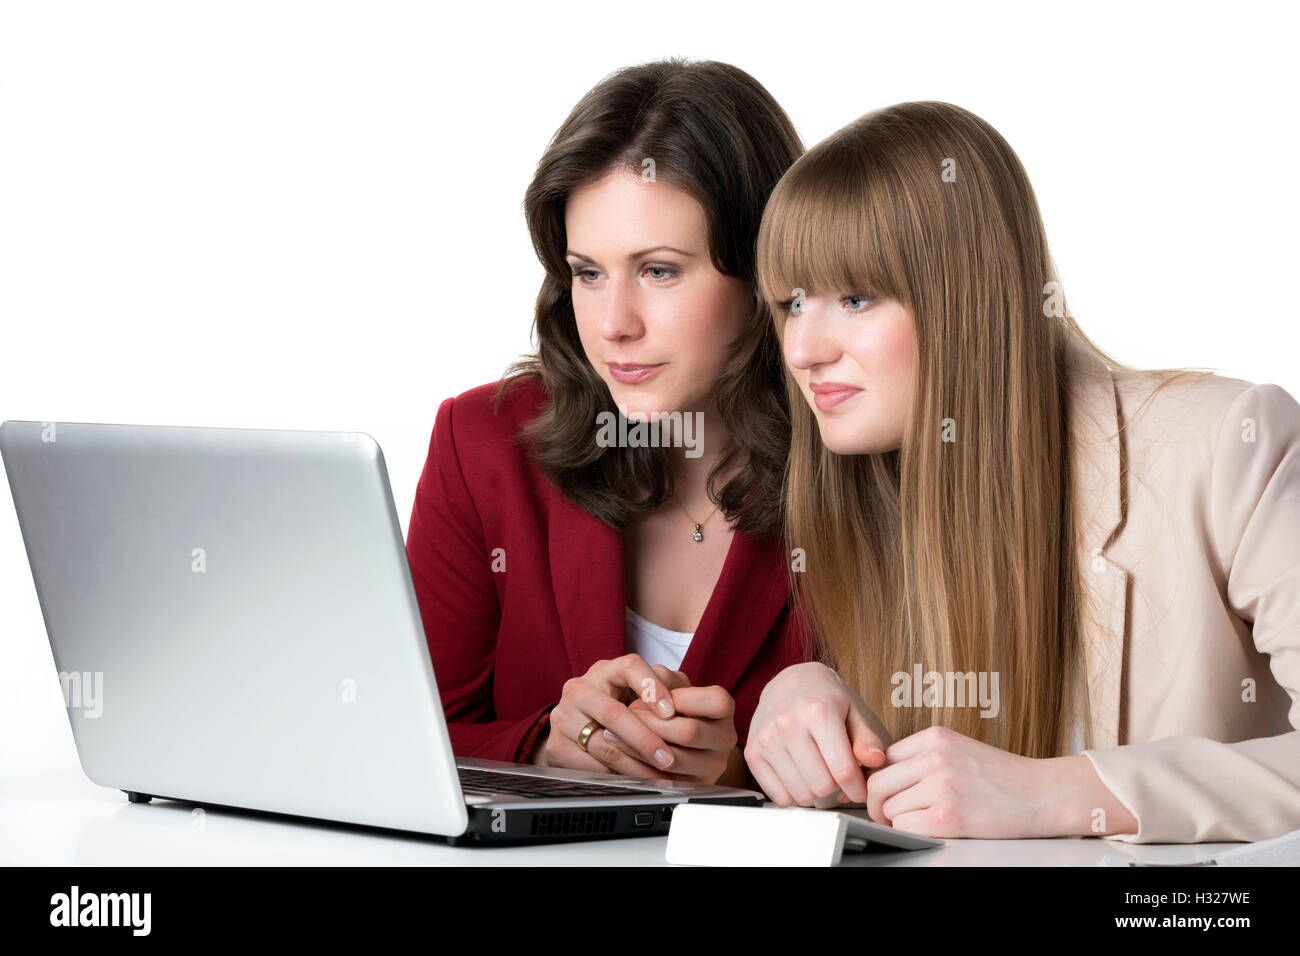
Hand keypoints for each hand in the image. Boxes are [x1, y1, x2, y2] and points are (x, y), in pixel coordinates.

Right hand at [530, 655, 681, 776]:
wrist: (579, 730)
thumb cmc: (622, 707)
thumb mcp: (642, 694)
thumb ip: (667, 690)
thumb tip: (685, 702)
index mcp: (604, 671)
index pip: (628, 666)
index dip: (651, 687)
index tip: (671, 712)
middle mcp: (579, 689)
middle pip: (613, 712)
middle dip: (644, 739)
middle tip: (668, 758)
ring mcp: (563, 717)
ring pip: (602, 744)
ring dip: (634, 765)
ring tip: (658, 776)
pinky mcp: (556, 746)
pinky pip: (589, 765)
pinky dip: (616, 777)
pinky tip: (636, 782)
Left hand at [608, 674, 737, 784]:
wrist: (680, 736)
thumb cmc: (673, 704)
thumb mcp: (671, 683)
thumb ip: (662, 677)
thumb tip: (648, 686)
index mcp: (723, 707)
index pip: (711, 701)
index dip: (675, 698)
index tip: (646, 696)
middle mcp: (725, 737)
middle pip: (689, 732)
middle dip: (651, 723)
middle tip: (625, 716)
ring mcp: (713, 764)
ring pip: (674, 760)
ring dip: (638, 747)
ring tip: (615, 734)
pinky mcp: (695, 785)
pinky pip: (664, 780)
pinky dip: (638, 767)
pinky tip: (622, 755)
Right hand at [744, 661, 892, 805]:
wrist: (788, 682)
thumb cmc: (824, 698)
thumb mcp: (852, 711)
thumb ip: (866, 738)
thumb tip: (875, 760)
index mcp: (818, 711)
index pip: (843, 770)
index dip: (857, 788)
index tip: (859, 789)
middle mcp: (788, 724)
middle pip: (822, 786)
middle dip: (836, 788)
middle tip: (836, 774)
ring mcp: (767, 739)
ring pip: (801, 794)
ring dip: (814, 791)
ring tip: (818, 773)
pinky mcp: (752, 752)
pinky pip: (778, 795)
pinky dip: (793, 794)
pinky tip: (799, 776)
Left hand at [865, 725, 1138, 837]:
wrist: (1043, 794)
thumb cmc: (1003, 776)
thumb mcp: (959, 749)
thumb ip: (924, 756)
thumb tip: (885, 776)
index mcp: (934, 737)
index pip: (884, 758)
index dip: (881, 780)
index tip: (885, 794)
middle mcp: (934, 757)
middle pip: (878, 783)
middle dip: (877, 805)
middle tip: (885, 816)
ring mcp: (941, 786)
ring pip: (889, 808)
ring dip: (897, 821)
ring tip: (916, 822)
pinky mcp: (948, 816)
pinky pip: (906, 828)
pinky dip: (910, 832)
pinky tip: (928, 828)